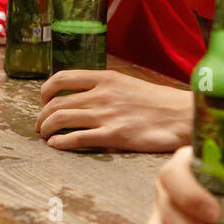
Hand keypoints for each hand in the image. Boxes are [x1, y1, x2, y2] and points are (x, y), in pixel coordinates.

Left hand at [36, 69, 191, 150]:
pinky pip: (76, 139)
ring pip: (60, 119)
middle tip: (41, 125)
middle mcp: (102, 94)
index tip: (44, 101)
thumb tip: (83, 96)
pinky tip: (57, 145)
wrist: (182, 115)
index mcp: (106, 78)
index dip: (45, 91)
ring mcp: (106, 115)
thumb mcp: (129, 84)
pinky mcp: (113, 136)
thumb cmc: (158, 102)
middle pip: (56, 103)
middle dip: (42, 116)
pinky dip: (60, 143)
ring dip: (46, 129)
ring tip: (45, 136)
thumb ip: (105, 88)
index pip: (62, 78)